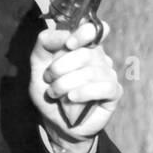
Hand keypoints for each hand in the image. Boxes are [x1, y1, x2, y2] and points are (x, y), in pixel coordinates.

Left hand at [30, 19, 122, 143]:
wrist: (56, 122)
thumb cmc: (49, 93)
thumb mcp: (38, 66)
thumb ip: (45, 45)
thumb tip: (64, 35)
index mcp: (82, 48)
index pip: (93, 30)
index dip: (83, 33)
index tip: (68, 44)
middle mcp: (98, 58)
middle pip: (85, 53)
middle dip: (60, 68)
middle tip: (49, 80)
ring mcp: (108, 75)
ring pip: (91, 72)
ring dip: (65, 84)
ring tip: (55, 94)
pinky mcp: (114, 92)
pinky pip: (104, 87)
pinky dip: (84, 92)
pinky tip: (71, 98)